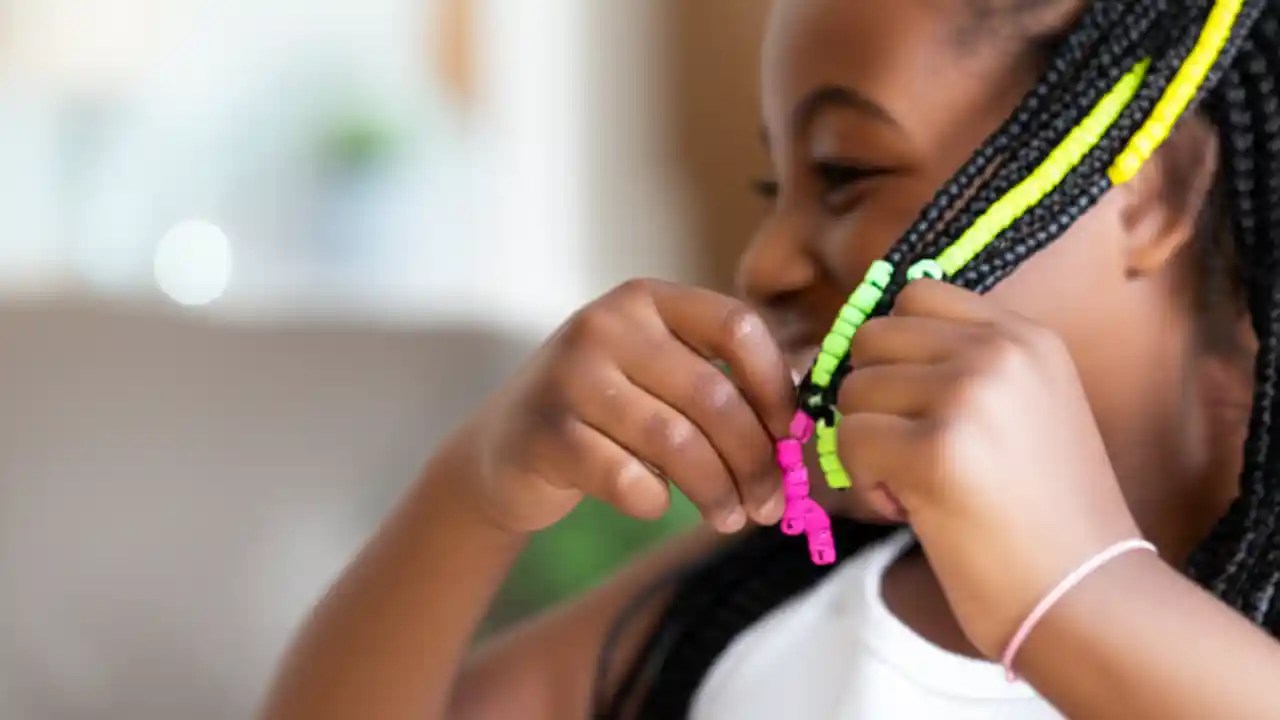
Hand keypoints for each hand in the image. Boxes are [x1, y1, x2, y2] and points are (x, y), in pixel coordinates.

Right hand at [444, 279, 795, 535]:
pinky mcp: (547, 432)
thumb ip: (719, 384)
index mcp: (647, 300)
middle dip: (755, 460)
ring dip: (717, 491)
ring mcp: (571, 375)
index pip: (737, 327)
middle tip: (770, 504)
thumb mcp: (656, 376)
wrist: (504, 450)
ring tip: (729, 518)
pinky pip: (628, 479)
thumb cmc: (603, 416)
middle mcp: (607, 324)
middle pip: (714, 395)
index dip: (777, 387)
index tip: (793, 440)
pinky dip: (655, 502)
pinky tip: (656, 506)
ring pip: (677, 442)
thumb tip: (804, 430)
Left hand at [836, 280, 1140, 657]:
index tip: (910, 404)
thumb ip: (963, 370)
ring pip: (852, 393)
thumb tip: (862, 355)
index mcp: (1027, 337)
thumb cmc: (1048, 520)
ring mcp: (969, 396)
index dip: (892, 350)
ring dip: (866, 446)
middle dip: (872, 399)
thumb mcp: (1029, 411)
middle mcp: (1000, 352)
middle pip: (872, 339)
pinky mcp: (936, 450)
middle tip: (911, 453)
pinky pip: (846, 442)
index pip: (915, 296)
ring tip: (921, 487)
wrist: (1090, 599)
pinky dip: (862, 483)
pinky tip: (912, 510)